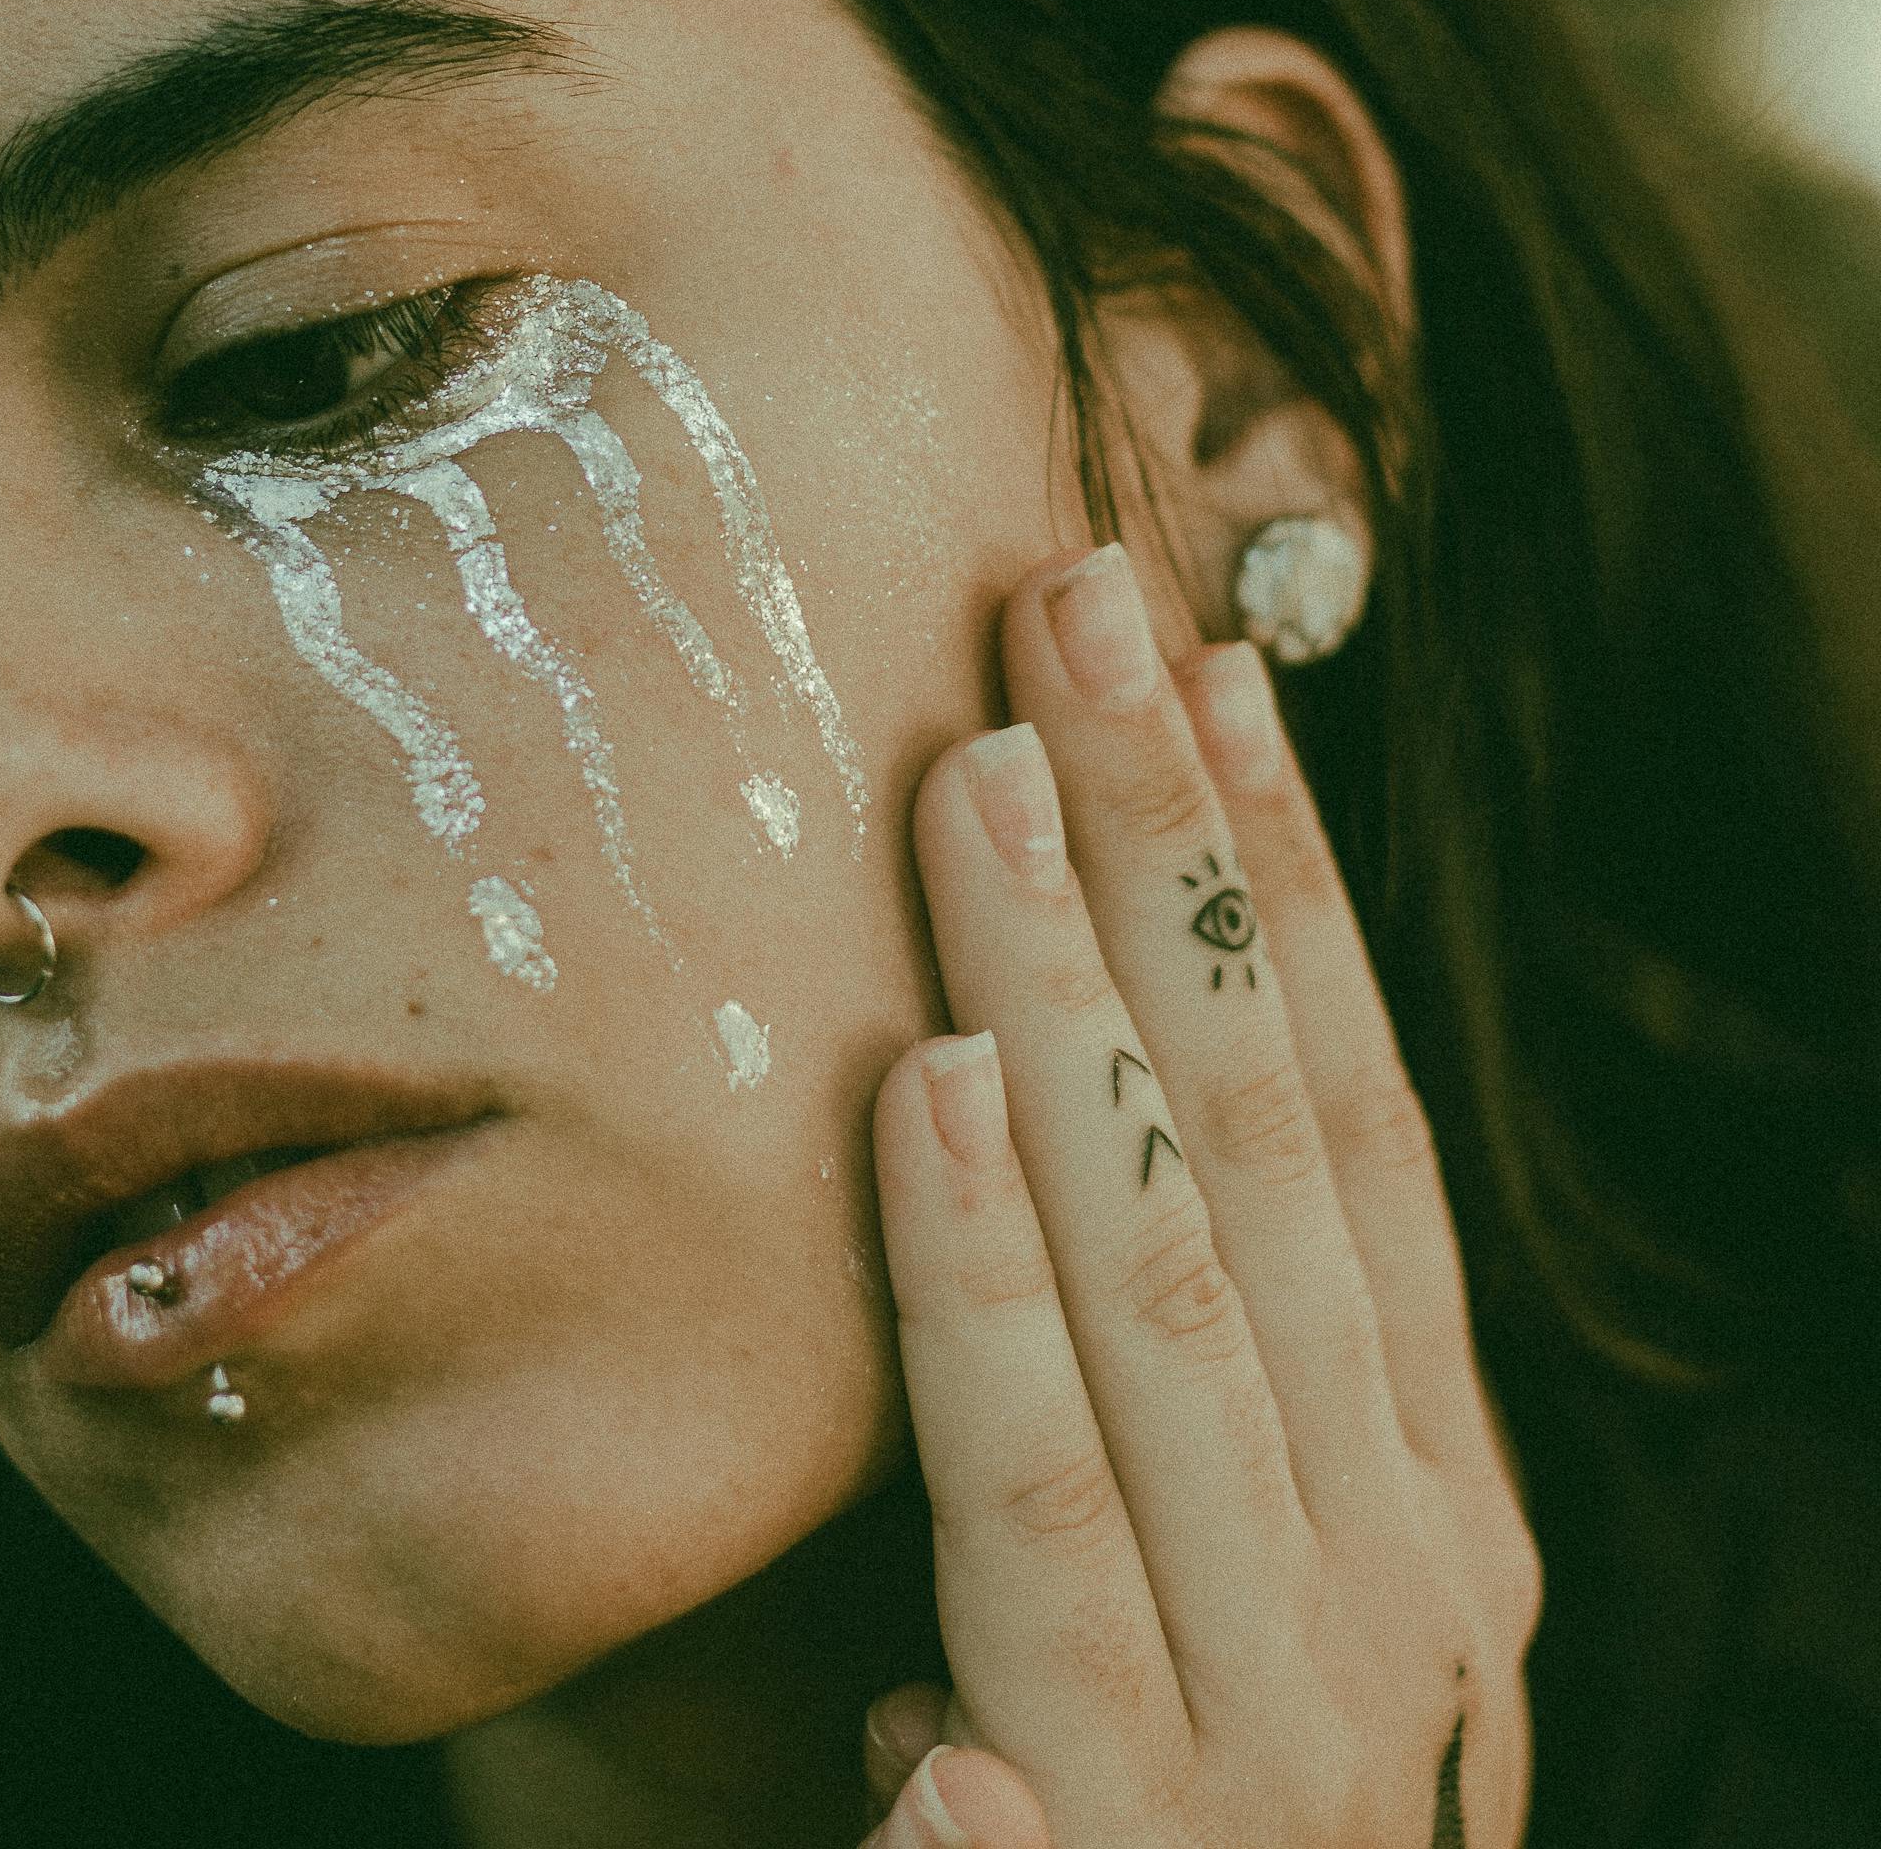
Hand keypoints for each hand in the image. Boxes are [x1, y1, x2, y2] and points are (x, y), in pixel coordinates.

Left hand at [855, 545, 1540, 1847]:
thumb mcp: (1190, 1603)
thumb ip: (1153, 1409)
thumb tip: (1027, 1118)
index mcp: (1416, 1498)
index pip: (1345, 1120)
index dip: (1285, 882)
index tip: (1214, 667)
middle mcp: (1389, 1574)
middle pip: (1262, 1137)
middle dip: (1172, 854)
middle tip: (1081, 605)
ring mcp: (1283, 1704)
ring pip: (1155, 1265)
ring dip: (1055, 989)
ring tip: (969, 773)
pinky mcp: (1125, 1829)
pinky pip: (1028, 1506)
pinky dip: (979, 1292)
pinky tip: (914, 1093)